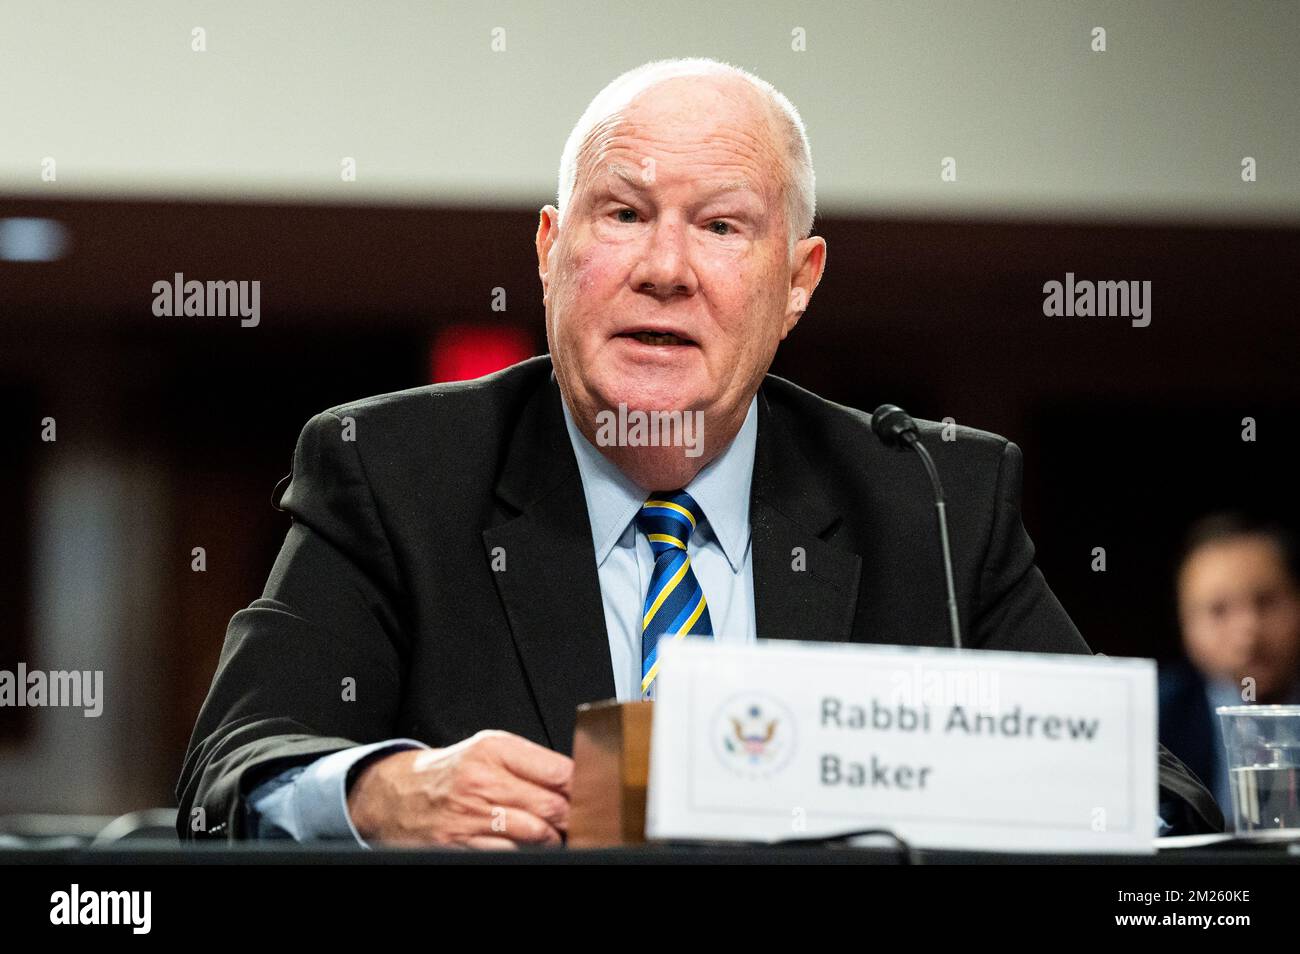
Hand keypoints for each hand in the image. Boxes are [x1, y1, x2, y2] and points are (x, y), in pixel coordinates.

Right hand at [346, 730, 571, 848]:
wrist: (396, 794)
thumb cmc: (451, 771)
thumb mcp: (488, 749)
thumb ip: (530, 761)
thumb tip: (573, 780)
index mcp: (493, 750)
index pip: (558, 771)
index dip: (581, 787)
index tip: (590, 793)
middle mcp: (482, 782)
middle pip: (551, 807)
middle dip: (571, 817)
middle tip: (579, 819)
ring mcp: (471, 816)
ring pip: (536, 836)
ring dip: (553, 839)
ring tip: (556, 834)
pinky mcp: (460, 845)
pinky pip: (509, 854)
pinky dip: (526, 854)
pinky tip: (528, 846)